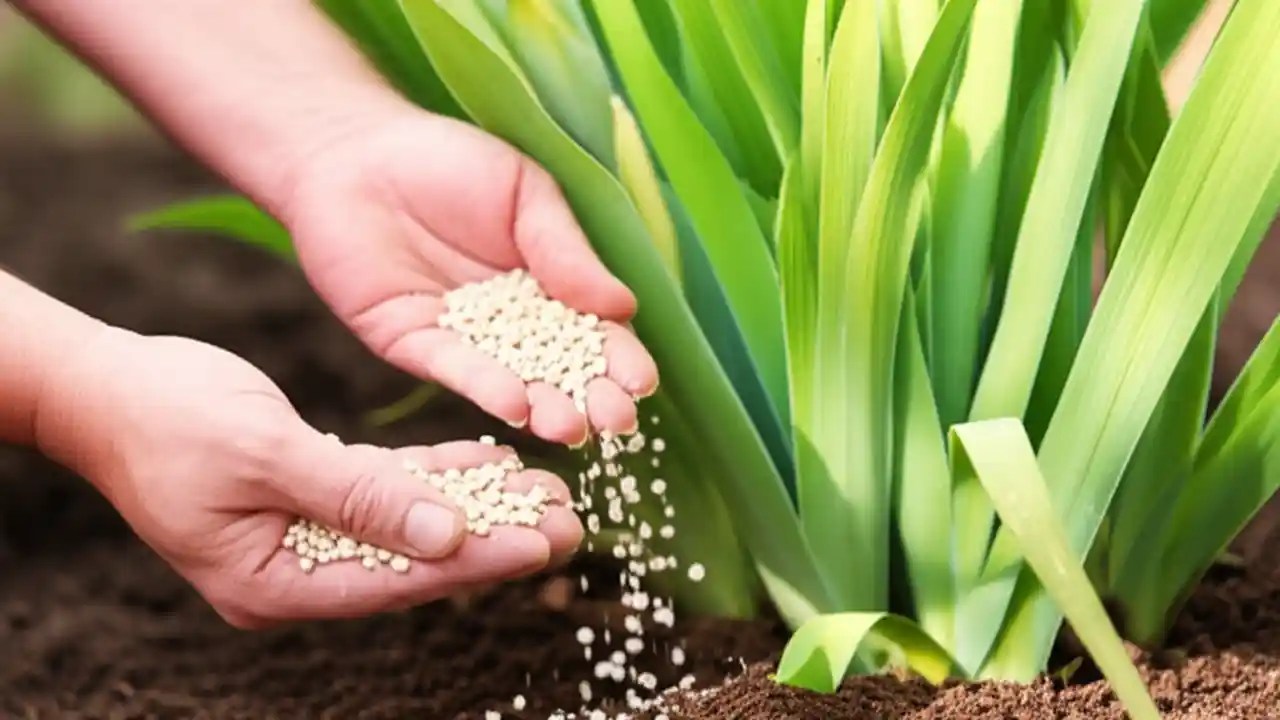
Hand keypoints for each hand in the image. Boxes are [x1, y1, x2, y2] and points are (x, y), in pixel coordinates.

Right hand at [34, 328, 582, 627]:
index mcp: (276, 583)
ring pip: (409, 521)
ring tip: (548, 489)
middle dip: (493, 537)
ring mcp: (304, 533)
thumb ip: (358, 496)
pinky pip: (386, 487)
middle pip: (415, 558)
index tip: (546, 544)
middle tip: (571, 522)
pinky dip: (435, 475)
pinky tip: (491, 461)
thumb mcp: (266, 455)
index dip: (477, 560)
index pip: (398, 579)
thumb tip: (448, 535)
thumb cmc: (168, 421)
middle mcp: (297, 569)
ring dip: (476, 504)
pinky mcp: (311, 491)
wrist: (105, 389)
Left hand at [277, 111, 658, 446]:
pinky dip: (484, 387)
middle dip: (589, 398)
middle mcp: (511, 322)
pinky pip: (454, 370)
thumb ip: (566, 252)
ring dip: (543, 408)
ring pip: (511, 381)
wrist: (353, 151)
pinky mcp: (414, 342)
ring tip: (571, 428)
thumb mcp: (525, 194)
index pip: (593, 332)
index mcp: (549, 284)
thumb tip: (624, 306)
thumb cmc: (447, 160)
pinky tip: (513, 404)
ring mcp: (464, 337)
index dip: (619, 359)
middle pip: (558, 369)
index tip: (640, 384)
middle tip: (615, 423)